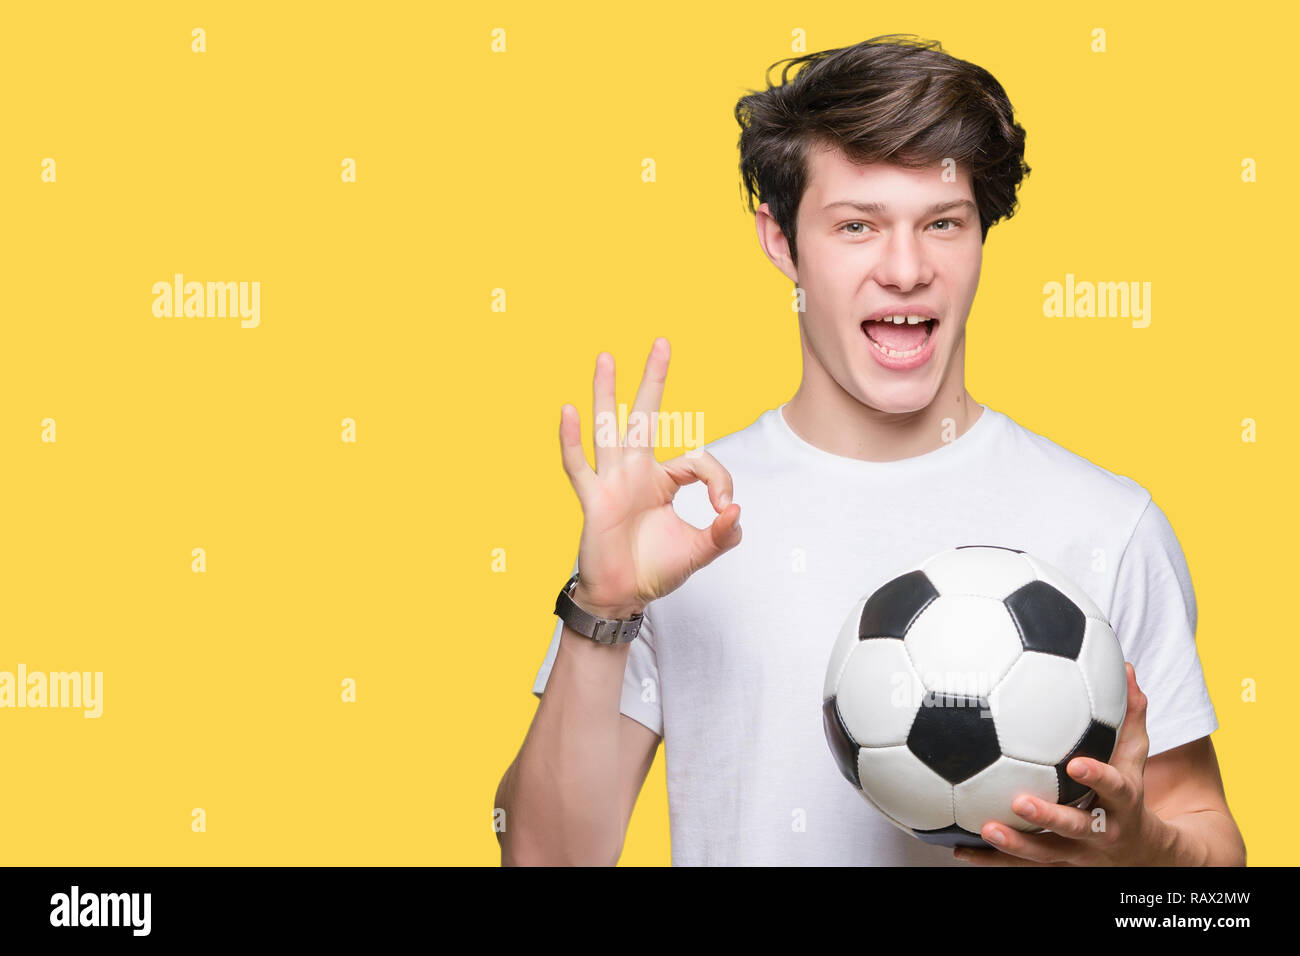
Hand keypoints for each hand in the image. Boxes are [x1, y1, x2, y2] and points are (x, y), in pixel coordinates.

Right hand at [558, 338, 742, 618]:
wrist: (624, 597)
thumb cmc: (655, 569)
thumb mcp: (700, 552)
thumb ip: (723, 534)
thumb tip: (736, 513)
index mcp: (663, 480)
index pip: (695, 459)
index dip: (718, 479)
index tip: (726, 508)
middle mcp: (636, 472)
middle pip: (645, 417)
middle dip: (654, 380)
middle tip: (662, 343)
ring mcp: (613, 482)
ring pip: (609, 429)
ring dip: (606, 393)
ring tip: (605, 357)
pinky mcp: (594, 499)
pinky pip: (579, 466)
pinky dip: (572, 440)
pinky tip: (568, 411)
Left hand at [954, 661, 1164, 865]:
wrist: (1140, 851)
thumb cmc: (1128, 791)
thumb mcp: (1136, 755)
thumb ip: (1130, 713)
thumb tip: (1125, 666)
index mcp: (1121, 801)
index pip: (1114, 787)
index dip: (1097, 777)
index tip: (1076, 765)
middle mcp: (1099, 830)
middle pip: (1076, 827)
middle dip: (1050, 817)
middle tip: (1020, 801)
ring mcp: (1076, 852)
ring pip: (1046, 853)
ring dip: (1015, 844)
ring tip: (986, 828)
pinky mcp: (1054, 863)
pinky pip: (1019, 867)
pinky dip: (989, 860)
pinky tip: (958, 849)